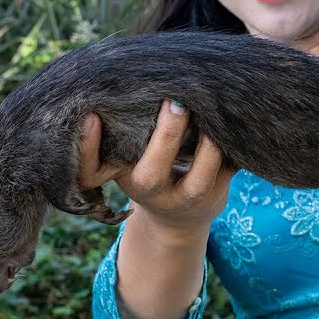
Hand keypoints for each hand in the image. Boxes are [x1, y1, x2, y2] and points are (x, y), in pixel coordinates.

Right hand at [77, 101, 235, 231]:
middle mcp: (152, 193)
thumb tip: (104, 101)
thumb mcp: (122, 163)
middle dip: (166, 132)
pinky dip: (232, 141)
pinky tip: (229, 117)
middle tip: (175, 99)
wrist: (175, 220)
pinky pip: (229, 167)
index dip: (86, 148)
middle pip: (152, 173)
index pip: (91, 172)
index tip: (91, 117)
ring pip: (201, 174)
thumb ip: (112, 138)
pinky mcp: (217, 195)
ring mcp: (186, 199)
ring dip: (208, 139)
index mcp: (123, 178)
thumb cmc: (144, 174)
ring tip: (210, 105)